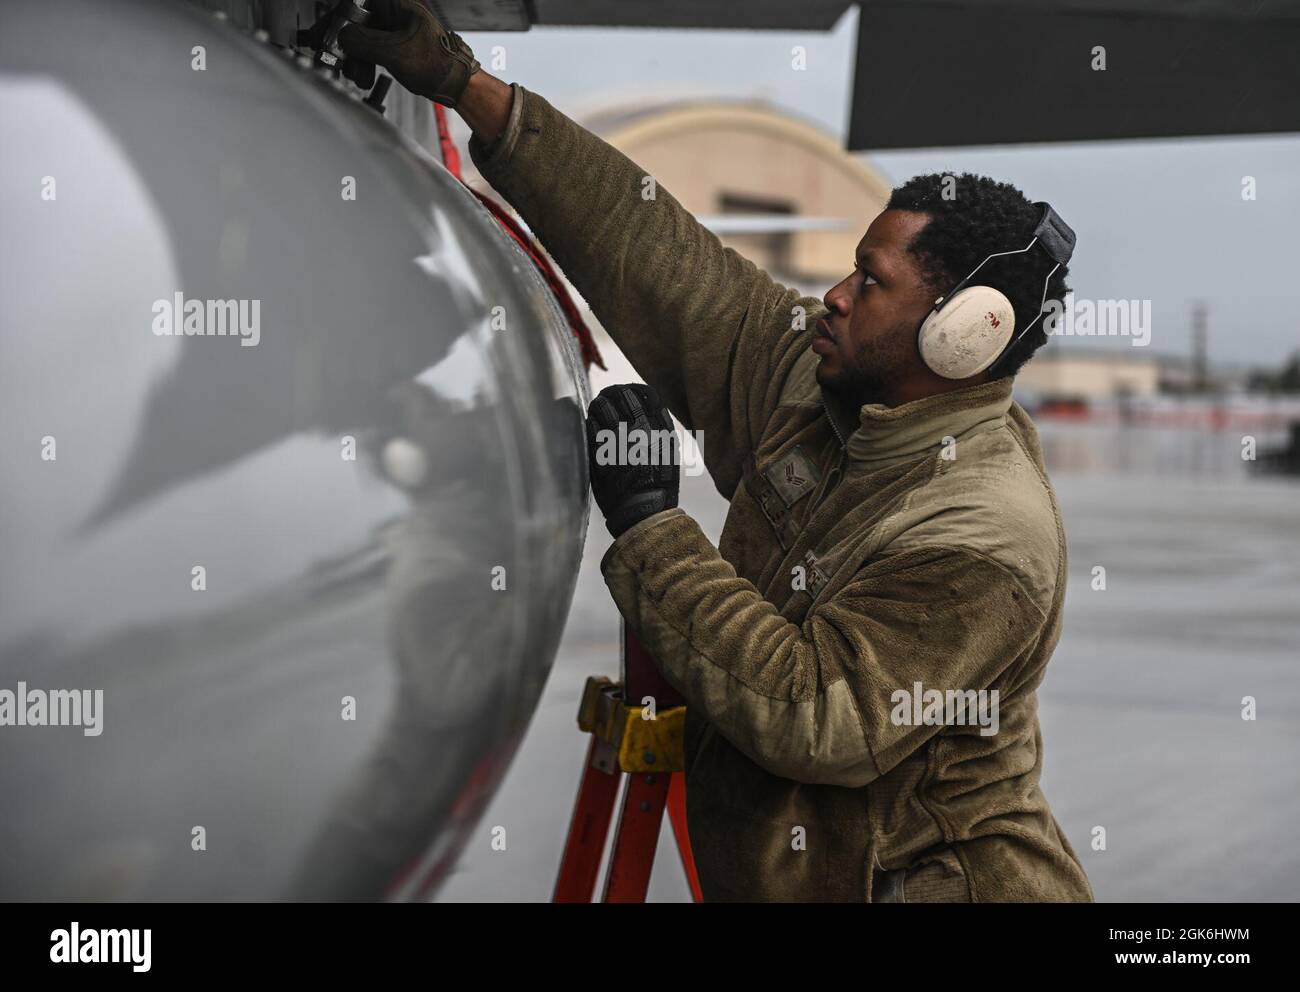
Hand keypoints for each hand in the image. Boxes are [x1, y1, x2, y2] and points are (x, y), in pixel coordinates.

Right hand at [338, 0, 480, 107]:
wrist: (454, 84)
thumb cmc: (438, 64)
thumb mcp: (396, 52)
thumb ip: (366, 42)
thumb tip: (342, 37)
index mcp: (396, 3)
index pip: (358, 3)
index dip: (340, 17)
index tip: (327, 32)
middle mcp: (393, 12)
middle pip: (355, 19)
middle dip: (343, 40)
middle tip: (330, 54)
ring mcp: (392, 29)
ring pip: (360, 36)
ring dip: (352, 56)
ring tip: (351, 71)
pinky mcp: (392, 45)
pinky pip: (369, 49)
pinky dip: (362, 62)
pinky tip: (360, 74)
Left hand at [586, 384, 679, 537]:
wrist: (643, 512)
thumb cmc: (658, 484)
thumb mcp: (667, 452)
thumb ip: (659, 428)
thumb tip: (648, 407)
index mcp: (658, 428)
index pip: (644, 394)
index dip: (632, 390)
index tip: (626, 391)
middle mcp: (638, 430)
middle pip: (620, 396)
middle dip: (612, 394)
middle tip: (607, 396)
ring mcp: (617, 440)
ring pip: (602, 408)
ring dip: (598, 405)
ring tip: (597, 407)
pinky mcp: (599, 451)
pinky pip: (591, 427)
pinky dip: (590, 422)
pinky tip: (591, 423)